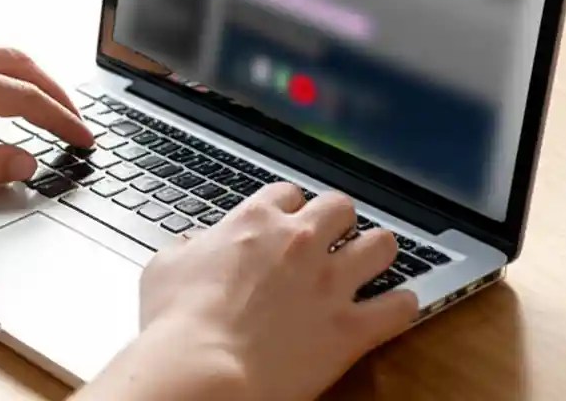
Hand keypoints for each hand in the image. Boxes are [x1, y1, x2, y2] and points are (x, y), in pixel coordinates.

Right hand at [77, 183, 417, 400]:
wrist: (201, 371)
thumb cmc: (176, 325)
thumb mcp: (163, 267)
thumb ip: (189, 247)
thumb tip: (195, 245)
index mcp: (256, 223)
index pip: (289, 194)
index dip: (290, 208)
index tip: (288, 222)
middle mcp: (301, 243)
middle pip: (341, 207)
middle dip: (339, 222)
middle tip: (333, 240)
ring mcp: (330, 283)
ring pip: (382, 245)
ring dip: (377, 253)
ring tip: (372, 264)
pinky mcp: (350, 327)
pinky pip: (399, 306)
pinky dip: (402, 306)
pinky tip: (397, 308)